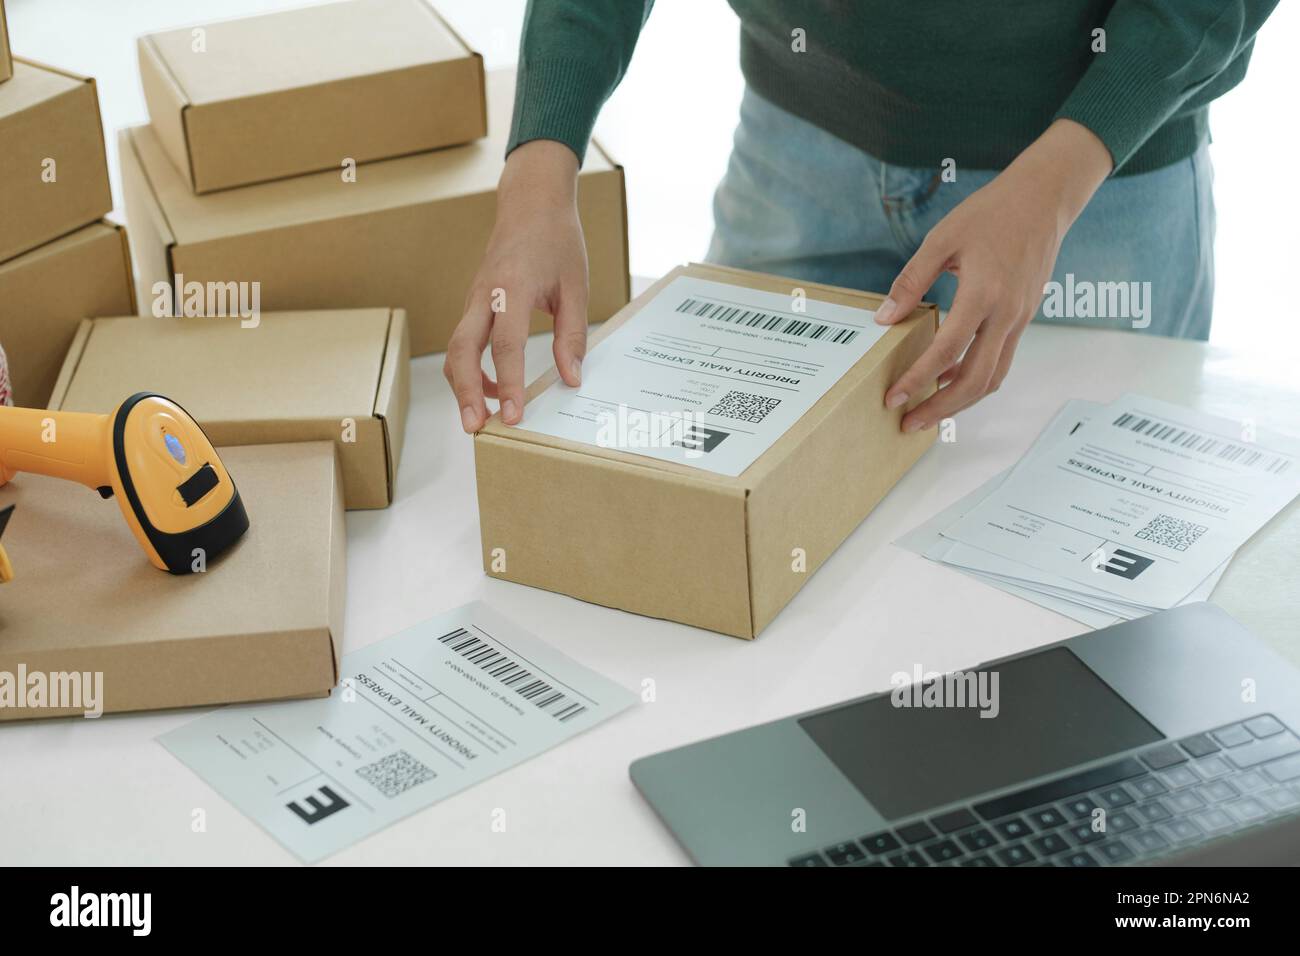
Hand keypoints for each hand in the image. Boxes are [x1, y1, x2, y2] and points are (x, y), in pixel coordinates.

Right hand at [443, 140, 587, 432]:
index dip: (507, 383)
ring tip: (481, 420)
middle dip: (466, 393)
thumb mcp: (576, 285)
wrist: (530, 201)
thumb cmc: (556, 239)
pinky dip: (471, 371)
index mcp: (513, 287)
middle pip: (463, 350)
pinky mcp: (473, 305)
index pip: (506, 344)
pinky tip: (491, 390)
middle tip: (477, 428)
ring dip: (463, 387)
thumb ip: (572, 335)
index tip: (514, 415)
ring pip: (456, 350)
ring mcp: (473, 299)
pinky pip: (464, 342)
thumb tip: (571, 378)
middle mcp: (485, 294)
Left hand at [875, 119, 1112, 431]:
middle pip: (976, 381)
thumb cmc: (991, 213)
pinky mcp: (1022, 319)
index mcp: (983, 293)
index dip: (918, 378)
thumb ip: (911, 281)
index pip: (946, 350)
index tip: (893, 397)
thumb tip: (884, 318)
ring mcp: (1019, 320)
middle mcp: (1006, 314)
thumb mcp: (941, 239)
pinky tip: (949, 377)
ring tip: (927, 411)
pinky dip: (975, 378)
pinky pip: (1000, 361)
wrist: (1044, 200)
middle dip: (940, 408)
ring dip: (960, 401)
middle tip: (908, 423)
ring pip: (992, 377)